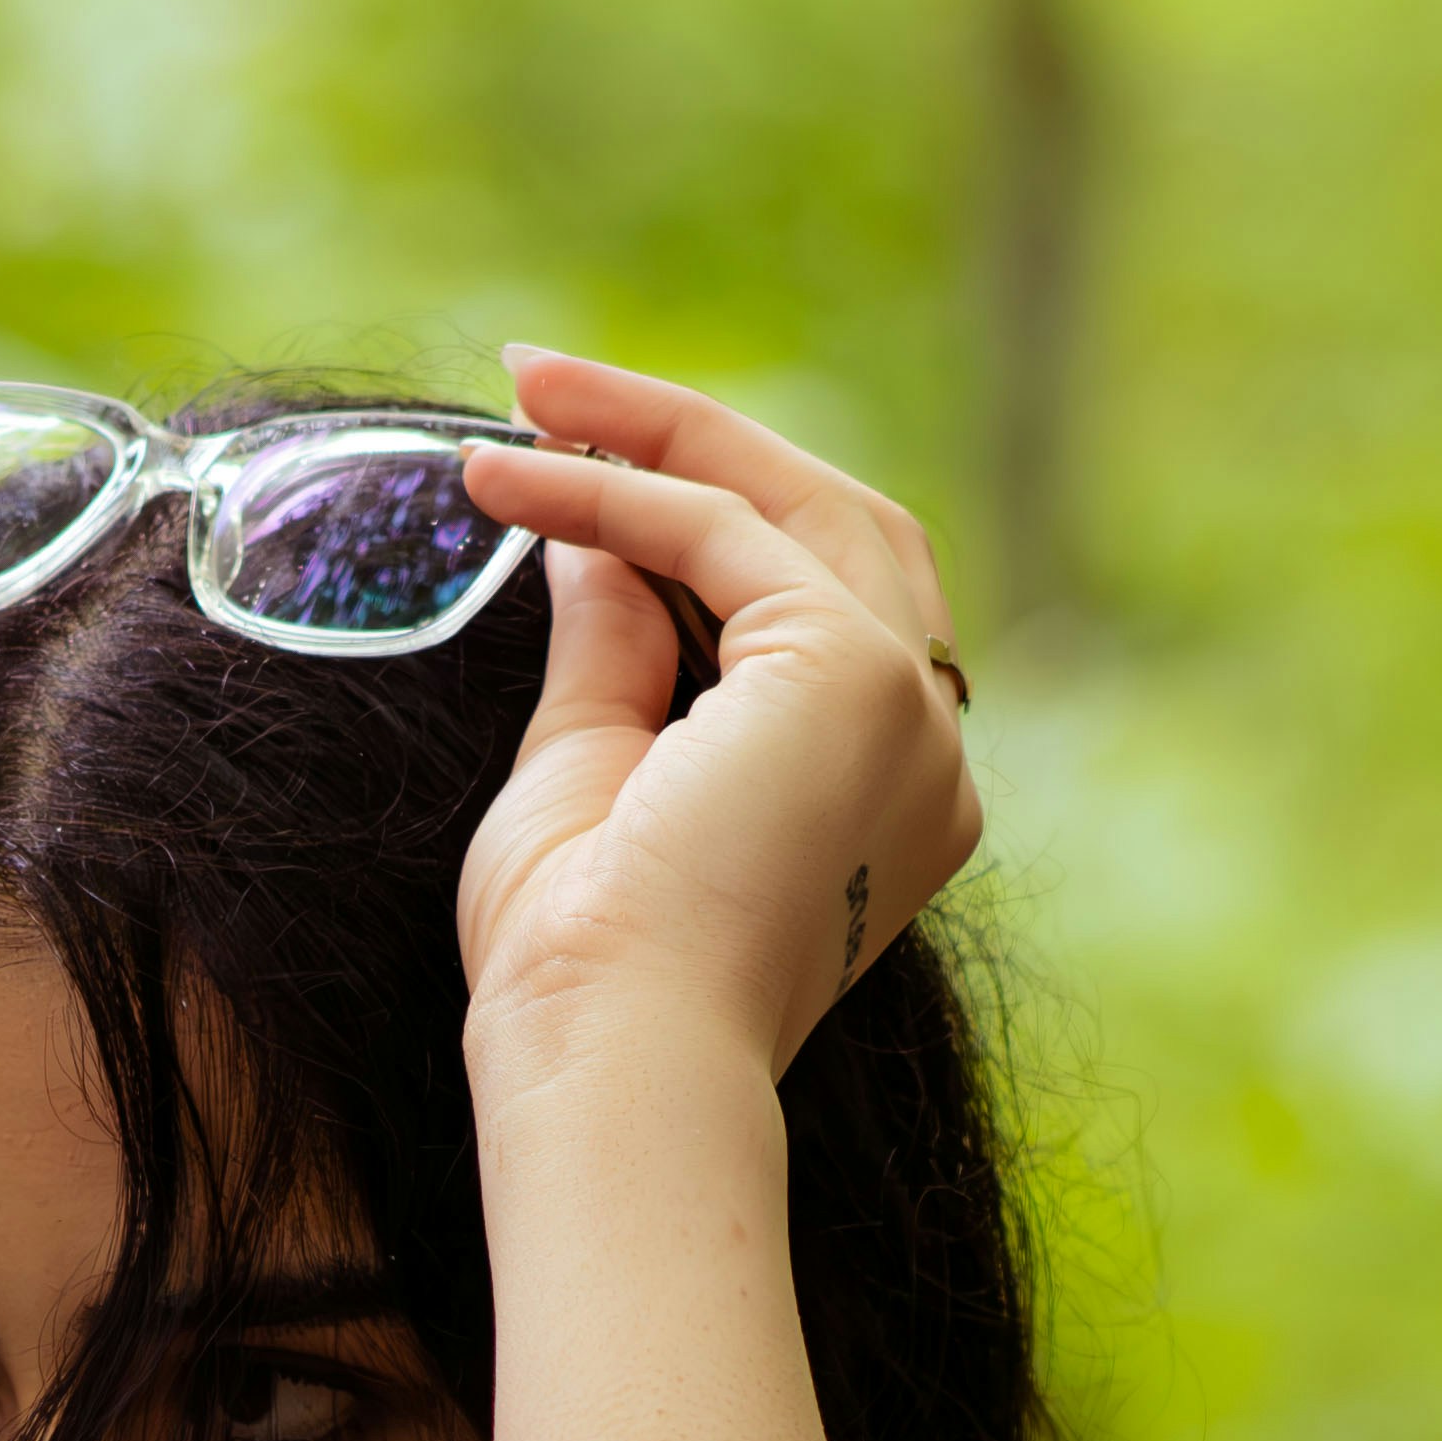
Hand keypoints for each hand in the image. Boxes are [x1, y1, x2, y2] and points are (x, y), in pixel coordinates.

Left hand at [451, 351, 981, 1074]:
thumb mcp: (593, 773)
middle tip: (541, 382)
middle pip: (832, 521)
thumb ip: (616, 650)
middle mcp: (927, 749)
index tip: (574, 458)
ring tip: (525, 392)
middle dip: (687, 437)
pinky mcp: (853, 675)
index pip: (818, 596)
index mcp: (886, 790)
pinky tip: (514, 479)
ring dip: (655, 429)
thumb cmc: (586, 970)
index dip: (702, 513)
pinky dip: (615, 492)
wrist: (608, 1058)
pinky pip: (721, 532)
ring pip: (793, 501)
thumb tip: (592, 534)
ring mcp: (907, 709)